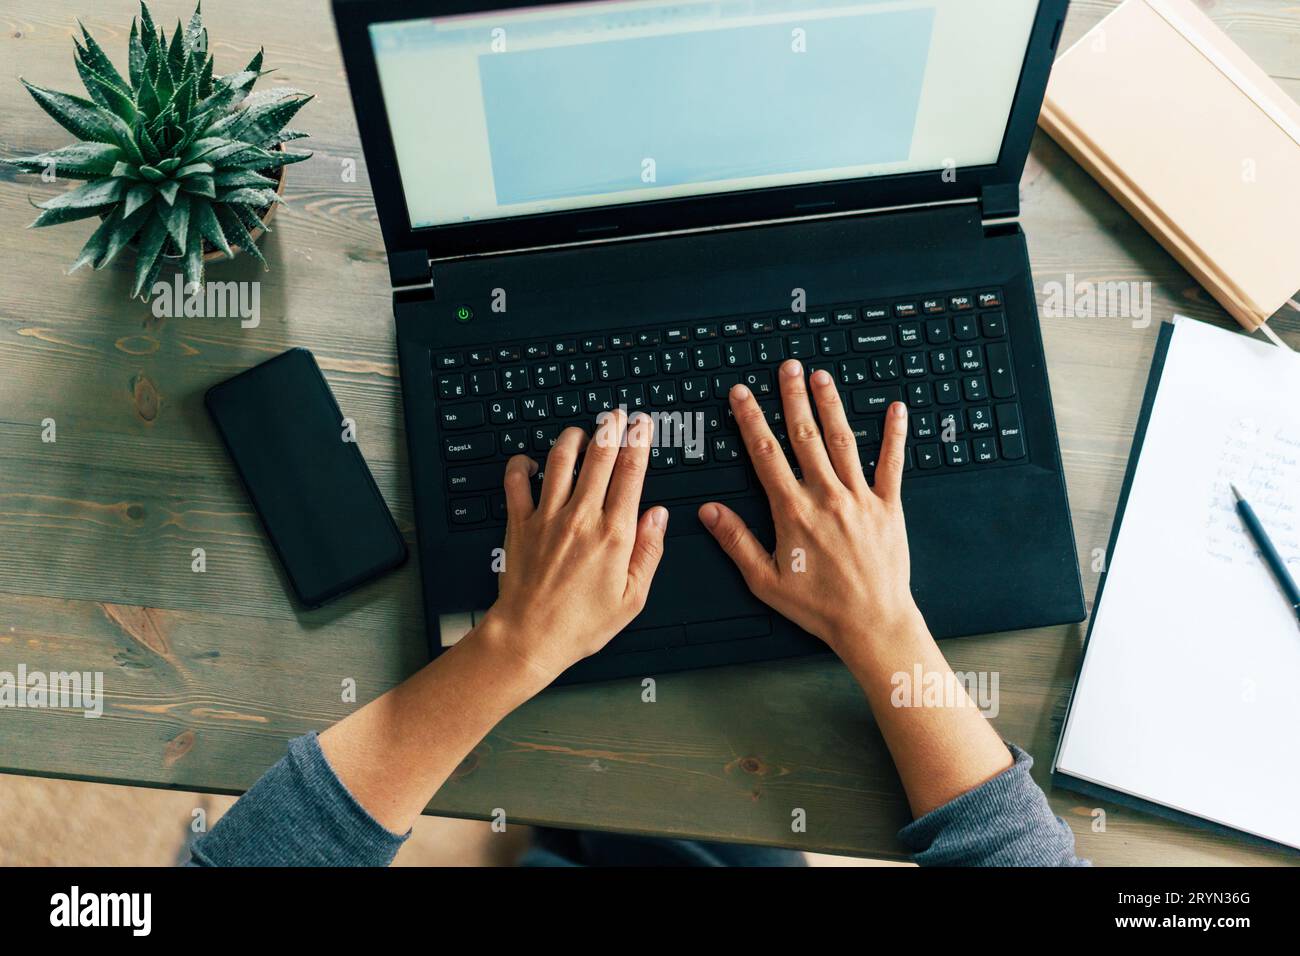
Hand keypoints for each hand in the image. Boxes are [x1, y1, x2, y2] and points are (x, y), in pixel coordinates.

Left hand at [480, 410, 668, 682]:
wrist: (529, 637)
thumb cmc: (581, 624)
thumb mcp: (633, 597)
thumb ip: (649, 551)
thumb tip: (659, 515)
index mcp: (614, 534)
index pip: (632, 473)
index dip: (639, 442)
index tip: (643, 425)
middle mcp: (581, 518)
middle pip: (599, 456)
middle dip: (612, 427)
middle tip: (617, 414)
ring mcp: (547, 517)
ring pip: (561, 459)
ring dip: (573, 437)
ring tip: (582, 431)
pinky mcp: (520, 523)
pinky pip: (517, 481)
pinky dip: (522, 464)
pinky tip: (530, 460)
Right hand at [698, 360, 920, 655]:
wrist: (872, 623)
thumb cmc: (818, 607)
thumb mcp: (765, 580)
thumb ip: (737, 541)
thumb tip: (709, 511)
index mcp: (793, 512)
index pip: (766, 454)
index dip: (751, 420)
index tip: (742, 394)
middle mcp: (826, 497)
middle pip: (805, 436)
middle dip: (793, 398)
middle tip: (787, 367)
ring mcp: (860, 499)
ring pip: (843, 441)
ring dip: (831, 405)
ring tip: (821, 376)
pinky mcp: (889, 508)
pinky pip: (892, 464)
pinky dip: (894, 435)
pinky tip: (896, 410)